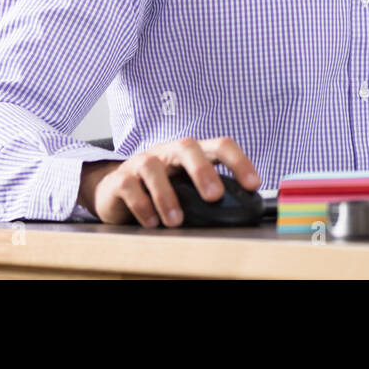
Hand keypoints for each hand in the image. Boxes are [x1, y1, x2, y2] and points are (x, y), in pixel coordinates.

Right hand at [79, 136, 259, 226]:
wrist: (115, 191)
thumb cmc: (160, 188)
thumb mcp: (187, 187)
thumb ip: (207, 193)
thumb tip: (240, 212)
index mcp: (191, 153)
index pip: (219, 146)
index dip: (239, 162)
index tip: (253, 184)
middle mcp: (167, 153)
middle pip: (187, 146)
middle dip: (203, 171)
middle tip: (214, 196)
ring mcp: (141, 163)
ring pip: (152, 167)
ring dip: (166, 195)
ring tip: (176, 221)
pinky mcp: (118, 179)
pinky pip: (128, 186)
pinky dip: (141, 205)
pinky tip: (151, 222)